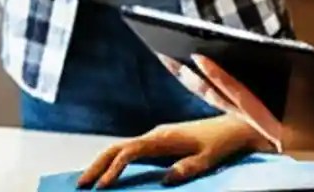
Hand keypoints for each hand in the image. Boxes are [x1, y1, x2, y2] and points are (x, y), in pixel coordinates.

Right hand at [78, 115, 268, 187]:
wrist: (233, 127)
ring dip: (102, 163)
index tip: (102, 187)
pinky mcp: (159, 142)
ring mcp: (155, 137)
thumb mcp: (208, 159)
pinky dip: (115, 161)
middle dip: (97, 165)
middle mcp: (154, 135)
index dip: (113, 169)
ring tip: (88, 181)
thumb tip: (166, 180)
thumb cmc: (220, 143)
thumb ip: (187, 169)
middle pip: (116, 147)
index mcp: (163, 138)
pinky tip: (109, 173)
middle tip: (80, 185)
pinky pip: (131, 151)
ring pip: (121, 148)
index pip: (129, 152)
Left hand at [173, 55, 313, 155]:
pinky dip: (220, 92)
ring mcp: (271, 131)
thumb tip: (280, 55)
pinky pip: (240, 109)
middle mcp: (272, 130)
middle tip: (167, 57)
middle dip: (194, 81)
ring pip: (226, 108)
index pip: (243, 98)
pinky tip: (204, 75)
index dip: (220, 78)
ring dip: (199, 86)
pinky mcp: (274, 127)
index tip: (197, 56)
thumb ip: (306, 69)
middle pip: (224, 104)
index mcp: (285, 124)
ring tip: (176, 63)